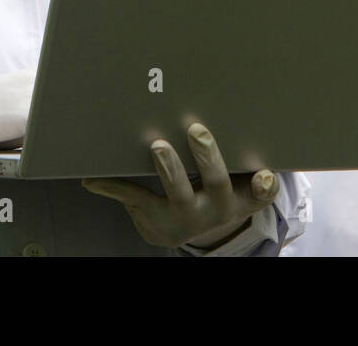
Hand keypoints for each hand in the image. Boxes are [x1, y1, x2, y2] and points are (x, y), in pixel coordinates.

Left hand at [81, 122, 279, 248]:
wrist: (192, 226)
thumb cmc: (219, 189)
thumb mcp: (240, 181)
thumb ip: (250, 166)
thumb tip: (255, 153)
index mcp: (241, 197)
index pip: (260, 192)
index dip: (263, 184)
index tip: (263, 173)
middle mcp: (216, 210)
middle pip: (216, 184)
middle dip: (206, 157)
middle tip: (197, 130)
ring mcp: (184, 217)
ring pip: (178, 195)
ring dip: (169, 168)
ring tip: (158, 146)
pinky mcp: (153, 218)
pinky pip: (134, 198)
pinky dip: (112, 186)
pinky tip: (93, 177)